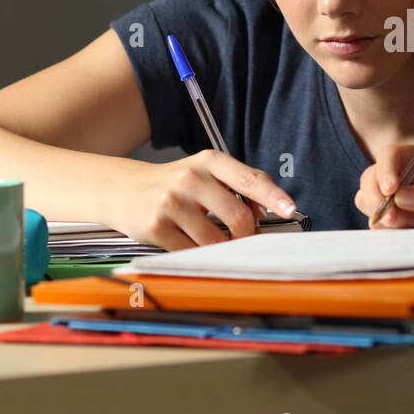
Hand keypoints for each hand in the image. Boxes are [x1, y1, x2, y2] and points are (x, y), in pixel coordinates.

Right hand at [109, 150, 298, 249]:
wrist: (124, 190)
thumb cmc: (176, 183)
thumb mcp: (207, 171)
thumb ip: (240, 184)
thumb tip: (266, 210)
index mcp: (210, 161)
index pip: (250, 179)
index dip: (273, 196)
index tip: (289, 208)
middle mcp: (190, 178)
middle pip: (238, 217)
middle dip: (247, 235)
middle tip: (244, 238)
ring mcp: (172, 202)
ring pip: (216, 240)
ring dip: (221, 247)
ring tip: (211, 238)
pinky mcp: (156, 226)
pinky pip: (192, 251)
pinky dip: (197, 252)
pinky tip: (189, 241)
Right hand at [355, 145, 413, 228]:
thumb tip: (401, 196)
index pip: (391, 154)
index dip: (386, 169)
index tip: (390, 190)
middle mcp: (402, 175)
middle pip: (370, 175)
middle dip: (377, 197)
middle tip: (394, 219)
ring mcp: (391, 196)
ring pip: (366, 198)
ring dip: (383, 215)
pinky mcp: (386, 216)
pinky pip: (372, 219)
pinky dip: (384, 228)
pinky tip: (409, 231)